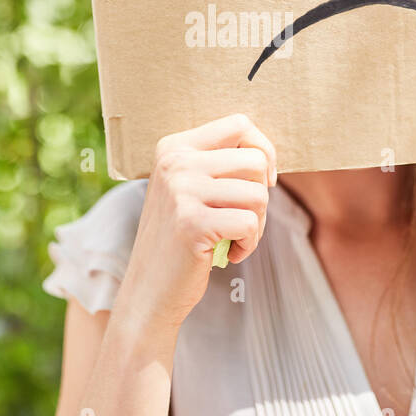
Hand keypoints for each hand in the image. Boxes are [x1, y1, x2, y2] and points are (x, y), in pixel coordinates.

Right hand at [114, 113, 276, 335]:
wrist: (149, 290)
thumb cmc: (180, 239)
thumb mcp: (189, 188)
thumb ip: (219, 164)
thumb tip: (267, 155)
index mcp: (174, 146)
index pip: (239, 124)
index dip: (264, 151)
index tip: (262, 180)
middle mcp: (175, 162)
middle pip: (256, 161)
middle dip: (260, 196)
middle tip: (241, 219)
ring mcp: (181, 191)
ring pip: (258, 194)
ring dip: (256, 225)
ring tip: (232, 238)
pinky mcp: (191, 223)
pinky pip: (249, 223)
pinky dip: (248, 245)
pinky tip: (228, 254)